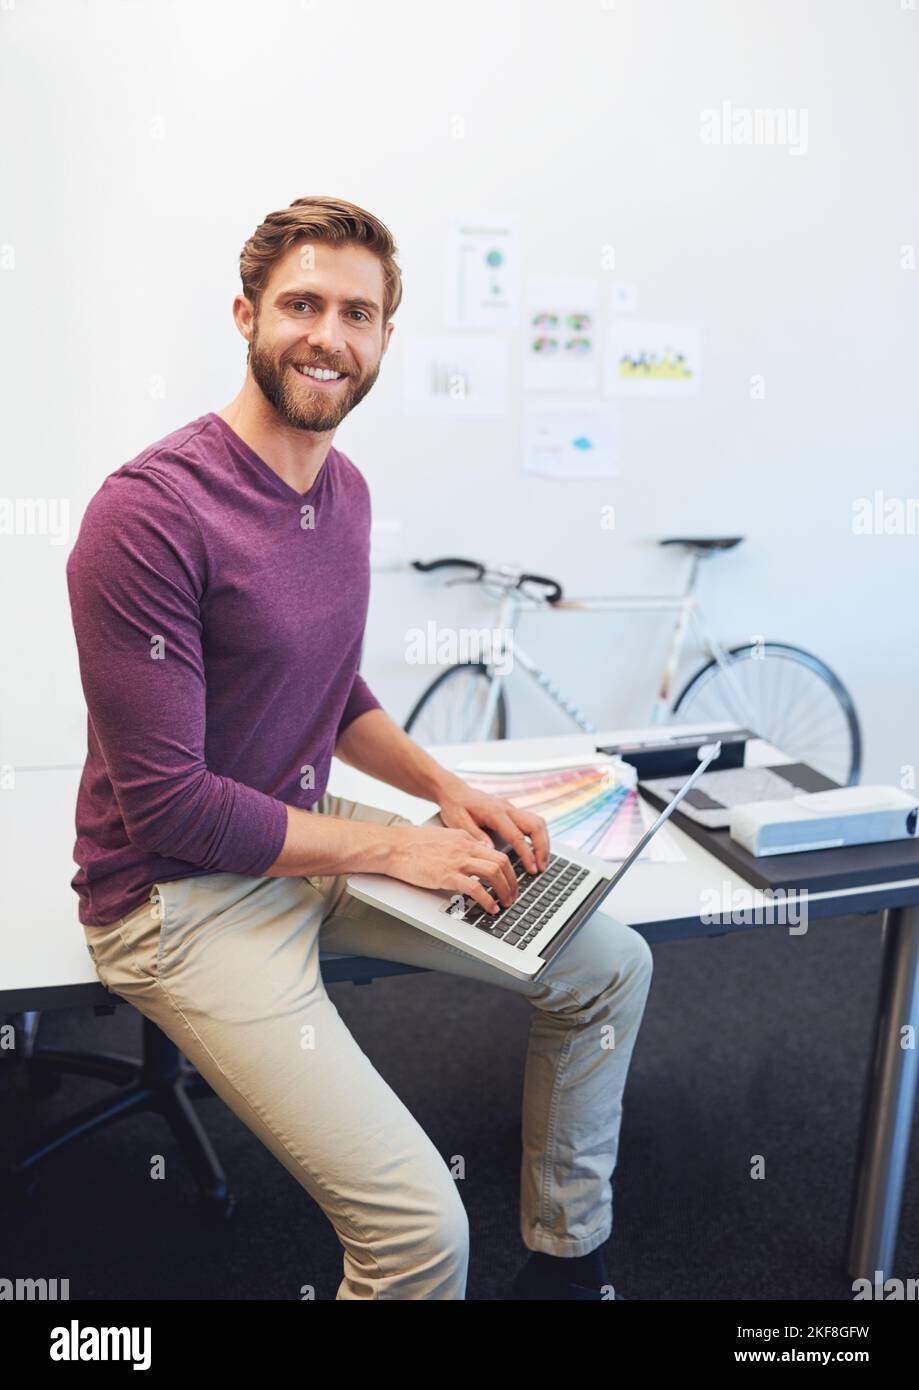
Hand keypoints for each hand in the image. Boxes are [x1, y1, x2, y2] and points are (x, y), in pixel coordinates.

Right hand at [384, 823, 518, 916]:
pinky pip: (476, 888)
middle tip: (513, 895)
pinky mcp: (447, 875)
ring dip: (505, 890)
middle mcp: (465, 847)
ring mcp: (457, 861)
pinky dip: (487, 900)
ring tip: (505, 903)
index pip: (495, 851)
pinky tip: (490, 908)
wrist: (393, 846)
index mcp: (464, 838)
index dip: (508, 868)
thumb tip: (472, 855)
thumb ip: (459, 844)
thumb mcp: (442, 837)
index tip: (509, 880)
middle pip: (502, 861)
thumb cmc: (411, 843)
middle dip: (512, 881)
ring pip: (494, 872)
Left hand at [436, 778, 549, 875]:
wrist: (454, 791)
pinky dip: (538, 836)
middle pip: (535, 826)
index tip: (532, 869)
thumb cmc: (455, 806)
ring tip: (541, 862)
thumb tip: (492, 851)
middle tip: (541, 868)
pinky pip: (532, 821)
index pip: (517, 836)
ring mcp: (511, 808)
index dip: (527, 854)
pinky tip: (536, 849)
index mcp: (495, 813)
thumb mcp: (458, 823)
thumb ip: (476, 836)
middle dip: (542, 848)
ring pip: (538, 822)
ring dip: (543, 842)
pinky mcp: (512, 810)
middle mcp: (507, 808)